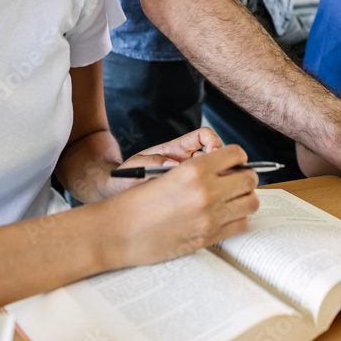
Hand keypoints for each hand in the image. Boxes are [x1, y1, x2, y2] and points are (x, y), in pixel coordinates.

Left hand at [105, 127, 222, 196]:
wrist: (118, 194)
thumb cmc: (127, 176)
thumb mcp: (136, 165)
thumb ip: (151, 162)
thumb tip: (170, 164)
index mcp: (176, 149)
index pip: (202, 136)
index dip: (212, 139)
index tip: (214, 149)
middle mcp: (185, 162)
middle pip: (214, 155)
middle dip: (222, 163)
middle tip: (220, 176)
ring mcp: (188, 178)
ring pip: (213, 174)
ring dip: (216, 181)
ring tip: (211, 191)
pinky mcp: (186, 193)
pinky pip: (203, 191)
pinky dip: (208, 195)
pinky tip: (203, 204)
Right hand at [107, 143, 259, 267]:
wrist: (118, 232)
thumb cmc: (138, 200)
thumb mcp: (168, 172)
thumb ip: (199, 168)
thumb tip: (226, 168)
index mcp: (195, 169)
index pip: (236, 154)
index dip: (237, 157)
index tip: (233, 163)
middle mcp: (206, 192)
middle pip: (249, 179)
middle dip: (245, 178)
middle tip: (234, 181)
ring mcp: (209, 217)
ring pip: (251, 203)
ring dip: (244, 198)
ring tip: (230, 199)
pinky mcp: (208, 238)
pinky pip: (240, 225)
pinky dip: (237, 219)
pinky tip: (222, 216)